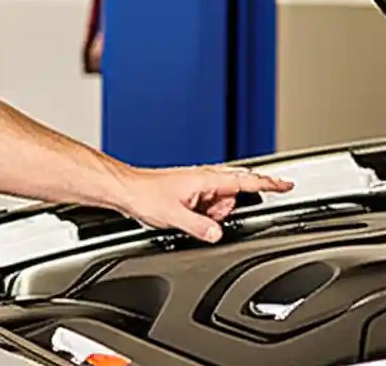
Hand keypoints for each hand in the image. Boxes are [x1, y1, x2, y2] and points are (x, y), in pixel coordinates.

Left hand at [115, 164, 293, 241]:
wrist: (125, 190)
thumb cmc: (144, 195)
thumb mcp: (174, 216)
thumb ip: (200, 226)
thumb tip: (218, 234)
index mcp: (206, 180)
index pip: (246, 181)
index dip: (268, 184)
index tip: (288, 184)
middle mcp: (204, 180)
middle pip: (234, 196)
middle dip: (227, 211)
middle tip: (206, 219)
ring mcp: (198, 186)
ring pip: (221, 204)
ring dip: (212, 215)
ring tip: (186, 218)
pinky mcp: (190, 192)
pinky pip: (208, 206)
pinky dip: (202, 214)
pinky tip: (185, 218)